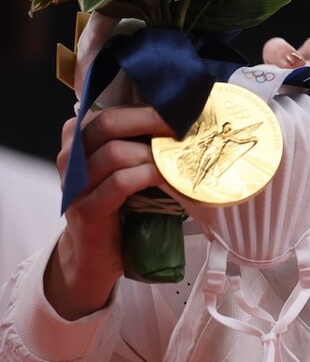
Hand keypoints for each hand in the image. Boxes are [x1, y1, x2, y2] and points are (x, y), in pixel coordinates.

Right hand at [46, 106, 174, 319]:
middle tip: (182, 125)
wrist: (98, 255)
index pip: (107, 110)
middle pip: (106, 123)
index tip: (177, 107)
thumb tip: (188, 119)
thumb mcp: (127, 167)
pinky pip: (118, 184)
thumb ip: (140, 143)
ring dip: (153, 152)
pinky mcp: (86, 210)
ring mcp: (74, 185)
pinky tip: (167, 177)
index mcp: (78, 140)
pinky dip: (147, 176)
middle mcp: (70, 158)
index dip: (142, 107)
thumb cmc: (121, 204)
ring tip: (178, 157)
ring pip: (114, 153)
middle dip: (149, 120)